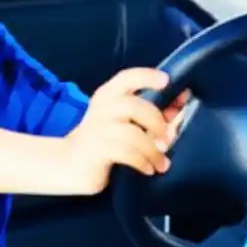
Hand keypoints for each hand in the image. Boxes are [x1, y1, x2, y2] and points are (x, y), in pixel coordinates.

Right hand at [64, 68, 176, 193]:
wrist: (69, 165)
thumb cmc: (102, 141)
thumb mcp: (124, 124)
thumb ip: (150, 116)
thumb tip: (178, 111)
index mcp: (108, 96)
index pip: (127, 77)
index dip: (148, 77)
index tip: (167, 82)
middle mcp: (101, 108)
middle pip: (134, 106)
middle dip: (157, 122)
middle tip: (168, 139)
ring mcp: (96, 129)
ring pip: (133, 134)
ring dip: (153, 150)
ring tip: (161, 163)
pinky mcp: (96, 150)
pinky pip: (127, 153)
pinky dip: (143, 162)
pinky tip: (148, 169)